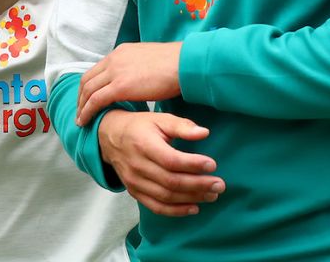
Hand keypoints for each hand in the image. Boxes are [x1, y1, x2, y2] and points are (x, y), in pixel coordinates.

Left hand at [77, 42, 181, 125]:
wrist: (183, 63)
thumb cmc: (175, 64)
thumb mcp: (149, 60)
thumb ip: (137, 68)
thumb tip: (138, 78)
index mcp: (121, 52)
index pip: (97, 69)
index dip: (89, 85)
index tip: (87, 98)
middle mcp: (114, 59)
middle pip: (87, 79)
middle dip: (81, 96)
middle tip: (80, 111)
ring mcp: (115, 72)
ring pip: (88, 90)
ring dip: (81, 106)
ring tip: (80, 120)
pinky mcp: (120, 86)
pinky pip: (96, 101)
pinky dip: (87, 112)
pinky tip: (85, 122)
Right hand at [99, 110, 223, 216]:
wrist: (110, 137)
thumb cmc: (140, 126)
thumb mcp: (160, 118)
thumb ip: (182, 126)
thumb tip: (204, 133)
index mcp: (144, 145)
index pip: (170, 160)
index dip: (192, 164)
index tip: (212, 165)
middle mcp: (138, 166)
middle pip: (170, 181)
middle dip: (198, 185)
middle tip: (219, 185)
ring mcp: (135, 182)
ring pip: (165, 196)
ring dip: (191, 198)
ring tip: (212, 195)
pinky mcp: (134, 192)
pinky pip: (156, 206)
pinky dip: (176, 211)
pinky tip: (194, 208)